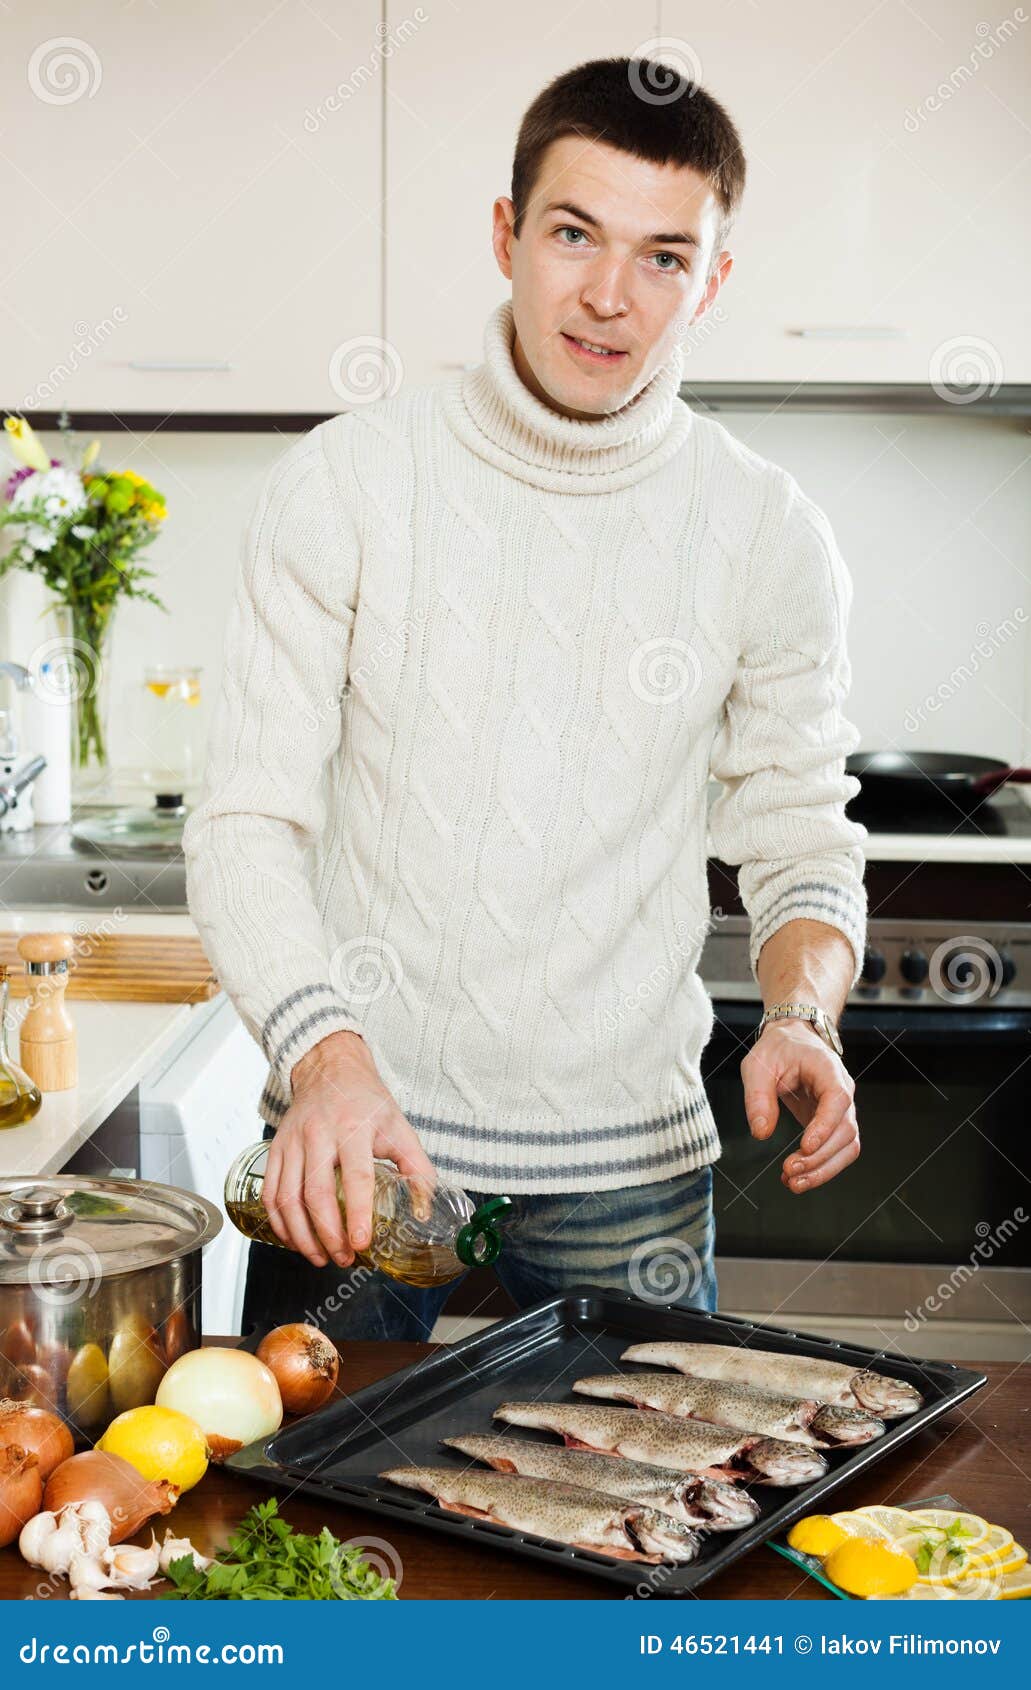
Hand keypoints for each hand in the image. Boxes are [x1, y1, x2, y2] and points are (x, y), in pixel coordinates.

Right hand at [261, 1031, 437, 1267]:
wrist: (329, 1069)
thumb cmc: (366, 1102)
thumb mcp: (400, 1127)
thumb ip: (417, 1168)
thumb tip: (423, 1211)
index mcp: (354, 1128)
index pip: (355, 1176)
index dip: (357, 1212)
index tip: (361, 1242)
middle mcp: (318, 1134)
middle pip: (316, 1193)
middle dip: (328, 1234)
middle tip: (343, 1258)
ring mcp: (292, 1141)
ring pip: (287, 1197)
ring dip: (302, 1235)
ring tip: (320, 1257)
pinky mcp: (274, 1149)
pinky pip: (270, 1192)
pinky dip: (279, 1222)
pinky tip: (294, 1239)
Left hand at [740, 1020, 859, 1193]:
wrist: (793, 1041)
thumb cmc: (778, 1049)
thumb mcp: (757, 1065)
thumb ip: (757, 1097)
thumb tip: (760, 1132)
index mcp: (827, 1069)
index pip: (838, 1099)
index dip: (825, 1125)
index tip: (805, 1146)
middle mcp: (842, 1091)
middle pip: (846, 1130)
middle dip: (820, 1157)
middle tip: (789, 1171)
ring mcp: (841, 1110)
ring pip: (848, 1146)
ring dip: (824, 1169)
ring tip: (793, 1183)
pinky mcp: (833, 1125)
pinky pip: (837, 1151)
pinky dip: (821, 1168)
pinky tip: (796, 1179)